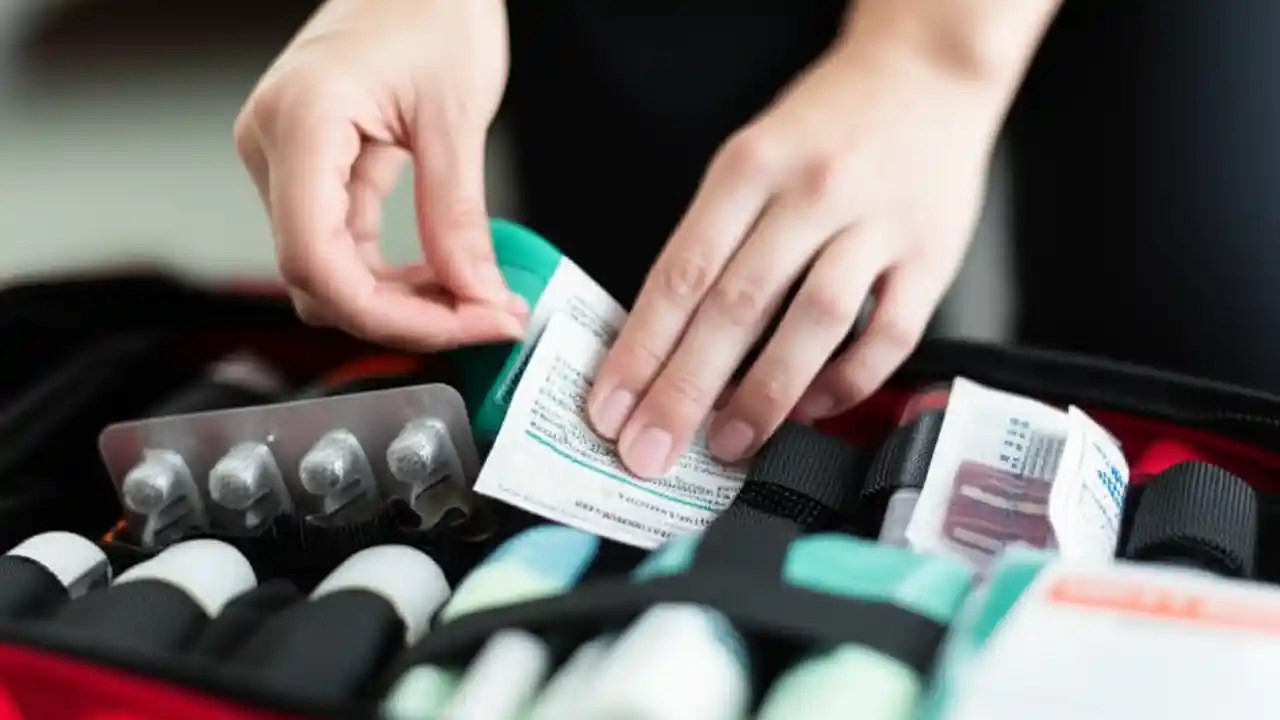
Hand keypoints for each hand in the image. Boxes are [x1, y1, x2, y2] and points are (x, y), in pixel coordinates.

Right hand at [234, 0, 526, 349]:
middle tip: (483, 320)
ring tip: (474, 302)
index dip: (386, 314)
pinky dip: (391, 274)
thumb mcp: (456, 115)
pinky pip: (341, 244)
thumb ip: (457, 216)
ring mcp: (287, 159)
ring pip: (327, 270)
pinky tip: (444, 278)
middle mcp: (276, 145)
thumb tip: (474, 294)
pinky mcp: (312, 168)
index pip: (315, 257)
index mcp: (302, 120)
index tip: (460, 324)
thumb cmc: (433, 5)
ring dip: (398, 301)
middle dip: (402, 315)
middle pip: (317, 276)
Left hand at [588, 25, 1026, 477]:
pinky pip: (888, 335)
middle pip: (736, 306)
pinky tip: (811, 409)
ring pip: (814, 322)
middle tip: (649, 451)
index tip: (609, 409)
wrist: (925, 72)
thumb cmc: (823, 128)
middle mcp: (811, 193)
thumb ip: (714, 240)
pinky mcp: (932, 255)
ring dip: (765, 394)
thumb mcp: (749, 160)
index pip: (680, 273)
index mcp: (748, 167)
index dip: (641, 349)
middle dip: (684, 390)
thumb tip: (665, 344)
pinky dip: (847, 381)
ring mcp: (876, 224)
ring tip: (726, 445)